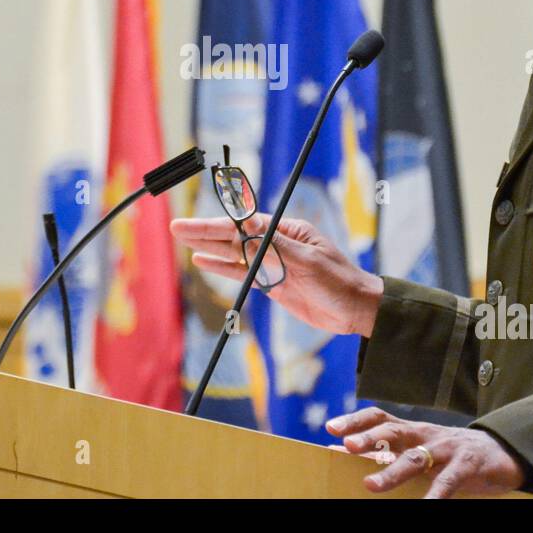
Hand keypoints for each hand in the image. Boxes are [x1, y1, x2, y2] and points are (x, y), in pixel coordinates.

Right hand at [170, 214, 382, 336]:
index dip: (218, 224)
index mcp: (288, 231)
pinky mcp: (272, 283)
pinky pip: (242, 273)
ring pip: (234, 253)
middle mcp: (278, 243)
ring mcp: (273, 264)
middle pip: (235, 236)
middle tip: (176, 227)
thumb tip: (245, 229)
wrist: (357, 311)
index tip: (196, 222)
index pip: (246, 225)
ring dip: (209, 246)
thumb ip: (274, 247)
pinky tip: (203, 262)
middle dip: (205, 231)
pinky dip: (222, 267)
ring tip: (183, 239)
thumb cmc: (339, 282)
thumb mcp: (307, 262)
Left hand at [327, 407, 526, 498]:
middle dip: (369, 438)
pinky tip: (425, 508)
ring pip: (415, 458)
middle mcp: (425, 435)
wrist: (500, 451)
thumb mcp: (416, 449)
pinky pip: (447, 482)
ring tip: (370, 485)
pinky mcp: (466, 466)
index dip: (355, 421)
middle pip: (393, 432)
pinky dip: (435, 496)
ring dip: (392, 471)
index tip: (330, 428)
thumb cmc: (448, 453)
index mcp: (411, 430)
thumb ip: (382, 451)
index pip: (379, 417)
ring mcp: (446, 449)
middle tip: (348, 446)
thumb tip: (339, 451)